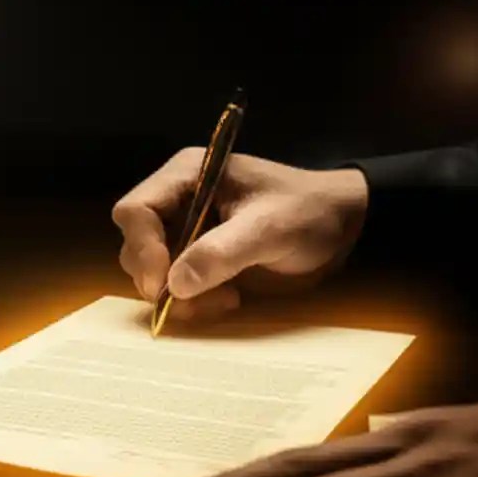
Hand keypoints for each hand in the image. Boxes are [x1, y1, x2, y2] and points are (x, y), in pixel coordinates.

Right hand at [112, 148, 369, 321]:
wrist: (342, 227)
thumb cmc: (308, 214)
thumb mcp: (270, 228)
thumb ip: (222, 252)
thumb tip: (174, 285)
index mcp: (187, 175)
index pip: (136, 210)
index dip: (142, 247)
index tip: (162, 283)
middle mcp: (177, 200)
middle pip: (135, 242)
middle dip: (159, 276)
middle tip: (193, 299)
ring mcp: (184, 230)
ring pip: (150, 270)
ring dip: (179, 294)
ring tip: (224, 299)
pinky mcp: (196, 256)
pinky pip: (173, 285)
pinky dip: (193, 301)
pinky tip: (228, 299)